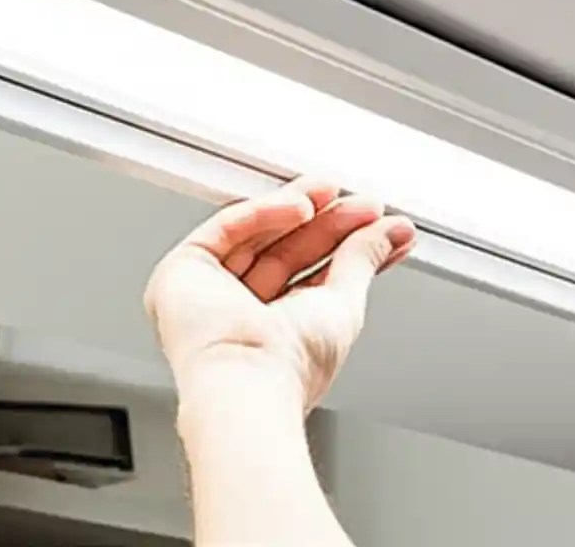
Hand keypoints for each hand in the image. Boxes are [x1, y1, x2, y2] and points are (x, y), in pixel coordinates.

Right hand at [144, 177, 415, 411]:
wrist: (248, 380)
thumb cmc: (290, 367)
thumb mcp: (344, 304)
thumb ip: (364, 260)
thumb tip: (394, 233)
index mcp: (276, 331)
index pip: (312, 273)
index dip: (346, 243)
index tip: (379, 223)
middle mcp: (239, 313)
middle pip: (286, 250)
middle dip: (327, 222)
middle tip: (363, 204)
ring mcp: (208, 293)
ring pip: (256, 236)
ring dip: (298, 207)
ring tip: (334, 193)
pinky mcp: (181, 273)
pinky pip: (228, 229)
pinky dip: (266, 213)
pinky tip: (301, 205)